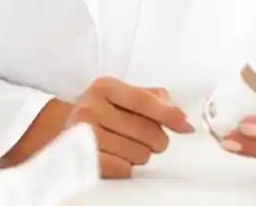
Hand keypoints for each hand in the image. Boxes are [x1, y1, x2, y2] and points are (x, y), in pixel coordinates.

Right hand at [64, 76, 192, 178]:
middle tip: (148, 138)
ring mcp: (84, 134)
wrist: (70, 126)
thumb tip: (182, 118)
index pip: (142, 101)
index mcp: (104, 87)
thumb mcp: (125, 95)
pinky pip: (123, 169)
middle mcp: (91, 107)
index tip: (185, 127)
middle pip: (146, 131)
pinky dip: (127, 166)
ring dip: (140, 154)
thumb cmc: (105, 110)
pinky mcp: (83, 158)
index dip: (168, 115)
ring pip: (138, 154)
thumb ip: (156, 100)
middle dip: (156, 139)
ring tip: (127, 146)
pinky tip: (118, 156)